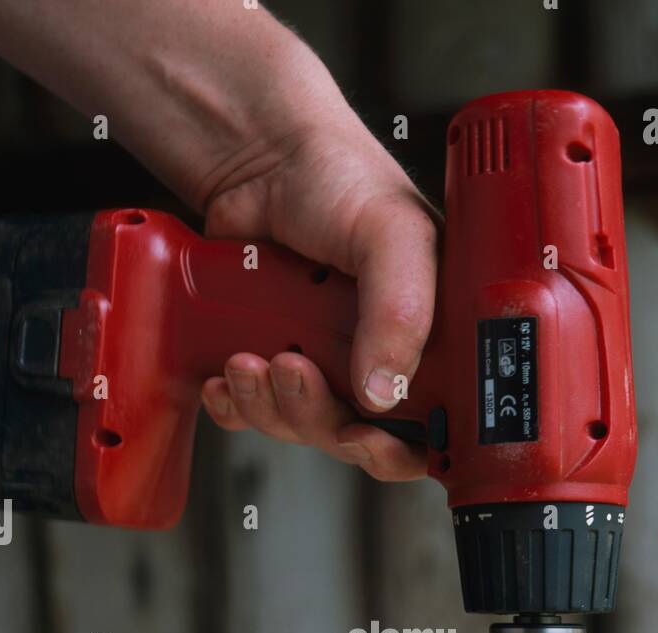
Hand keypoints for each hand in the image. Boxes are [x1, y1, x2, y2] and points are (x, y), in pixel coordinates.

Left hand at [0, 0, 436, 482]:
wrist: (258, 159)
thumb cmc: (342, 179)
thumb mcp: (394, 235)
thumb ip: (402, 312)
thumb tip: (385, 390)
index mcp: (429, 341)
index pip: (431, 427)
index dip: (401, 450)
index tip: (368, 437)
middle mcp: (380, 360)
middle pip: (356, 438)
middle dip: (318, 419)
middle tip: (295, 371)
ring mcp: (324, 365)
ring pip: (300, 429)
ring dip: (269, 407)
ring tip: (251, 359)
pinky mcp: (271, 361)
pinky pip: (253, 413)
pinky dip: (235, 404)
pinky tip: (226, 376)